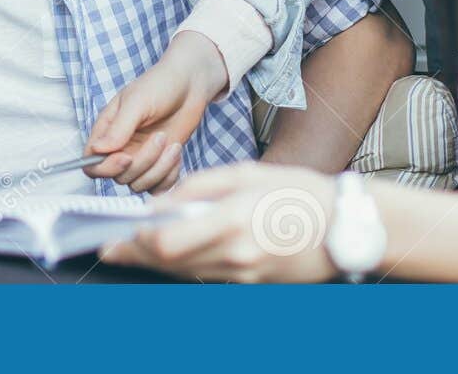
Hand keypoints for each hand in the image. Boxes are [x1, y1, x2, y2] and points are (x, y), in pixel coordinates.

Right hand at [84, 31, 226, 192]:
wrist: (191, 83)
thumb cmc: (161, 84)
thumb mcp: (137, 102)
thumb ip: (118, 128)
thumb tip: (97, 149)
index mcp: (108, 130)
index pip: (92, 162)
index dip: (106, 167)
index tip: (127, 157)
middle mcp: (122, 147)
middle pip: (119, 176)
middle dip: (142, 163)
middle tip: (160, 137)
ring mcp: (141, 157)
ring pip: (139, 184)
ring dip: (158, 169)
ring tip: (173, 145)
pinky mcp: (160, 163)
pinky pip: (157, 187)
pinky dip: (168, 178)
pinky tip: (176, 155)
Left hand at [100, 162, 339, 282]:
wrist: (346, 228)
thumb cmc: (300, 193)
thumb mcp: (248, 173)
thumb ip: (201, 186)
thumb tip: (163, 201)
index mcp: (234, 220)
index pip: (168, 243)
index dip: (138, 241)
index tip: (119, 233)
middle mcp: (236, 255)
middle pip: (170, 263)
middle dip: (137, 255)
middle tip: (111, 247)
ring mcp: (244, 276)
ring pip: (185, 272)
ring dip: (156, 261)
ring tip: (133, 249)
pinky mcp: (251, 286)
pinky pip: (207, 275)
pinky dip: (185, 265)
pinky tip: (172, 253)